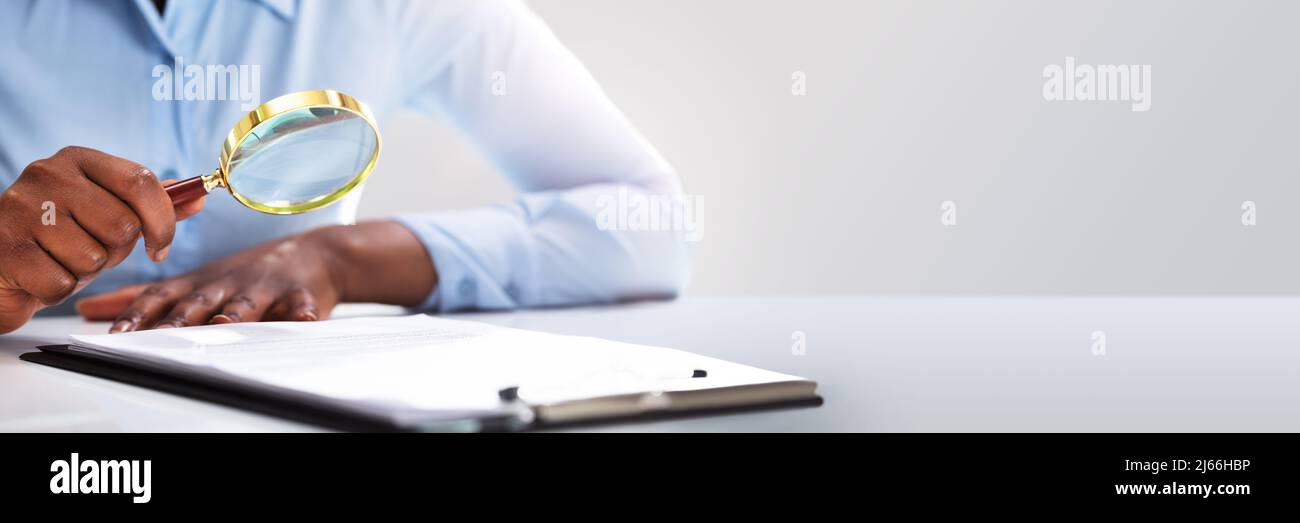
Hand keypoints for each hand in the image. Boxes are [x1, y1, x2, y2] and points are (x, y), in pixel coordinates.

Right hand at [0, 146, 203, 332]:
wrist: (1, 266)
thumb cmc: (60, 240)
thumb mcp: (107, 216)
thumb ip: (151, 206)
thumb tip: (198, 198)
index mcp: (78, 159)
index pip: (141, 181)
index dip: (161, 221)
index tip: (158, 247)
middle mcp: (47, 174)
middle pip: (122, 225)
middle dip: (115, 251)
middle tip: (89, 249)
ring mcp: (21, 208)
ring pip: (94, 257)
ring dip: (85, 272)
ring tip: (61, 259)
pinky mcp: (6, 247)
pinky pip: (63, 283)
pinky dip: (58, 290)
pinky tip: (41, 275)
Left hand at [76, 221, 438, 331]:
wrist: (313, 253)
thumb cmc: (247, 273)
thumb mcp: (196, 279)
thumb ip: (145, 296)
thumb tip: (91, 308)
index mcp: (201, 283)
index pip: (163, 295)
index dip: (140, 312)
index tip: (117, 332)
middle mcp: (228, 284)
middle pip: (199, 302)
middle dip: (178, 318)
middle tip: (158, 334)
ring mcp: (264, 288)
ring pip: (246, 303)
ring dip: (235, 314)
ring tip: (225, 325)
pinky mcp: (301, 294)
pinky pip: (302, 304)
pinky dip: (302, 312)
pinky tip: (302, 319)